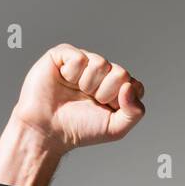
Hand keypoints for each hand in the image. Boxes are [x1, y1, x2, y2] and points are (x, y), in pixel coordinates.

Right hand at [9, 43, 145, 155]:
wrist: (49, 130)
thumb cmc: (80, 129)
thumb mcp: (116, 129)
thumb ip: (135, 112)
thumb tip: (130, 87)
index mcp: (116, 89)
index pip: (134, 84)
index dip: (121, 100)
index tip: (107, 109)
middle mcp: (102, 74)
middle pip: (121, 73)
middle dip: (106, 93)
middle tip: (90, 101)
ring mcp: (84, 63)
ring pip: (100, 63)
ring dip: (88, 84)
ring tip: (76, 91)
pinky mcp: (63, 55)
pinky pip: (79, 57)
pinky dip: (72, 74)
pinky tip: (64, 80)